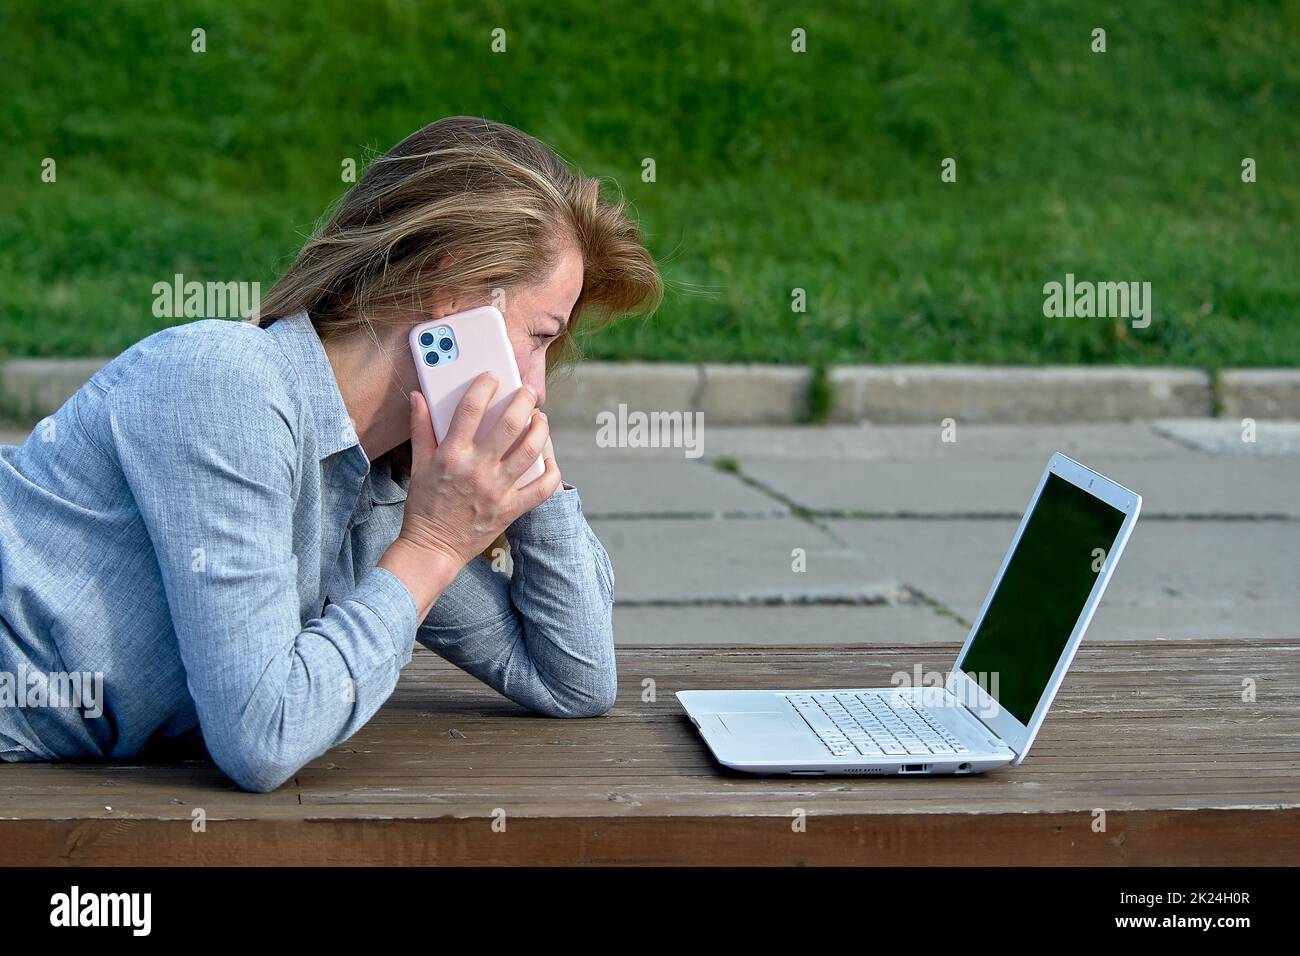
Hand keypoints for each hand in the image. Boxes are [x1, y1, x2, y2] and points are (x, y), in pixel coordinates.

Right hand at [397, 372, 561, 568]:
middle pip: (510, 424)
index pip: (471, 408)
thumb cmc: (423, 506)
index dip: (484, 386)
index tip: (493, 377)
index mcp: (452, 454)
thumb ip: (421, 428)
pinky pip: (541, 489)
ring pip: (530, 450)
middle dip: (523, 401)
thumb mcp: (418, 465)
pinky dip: (551, 473)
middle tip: (528, 392)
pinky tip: (550, 460)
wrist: (432, 549)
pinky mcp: (511, 509)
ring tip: (540, 419)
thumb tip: (418, 396)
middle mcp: (477, 469)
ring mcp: (497, 490)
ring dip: (540, 429)